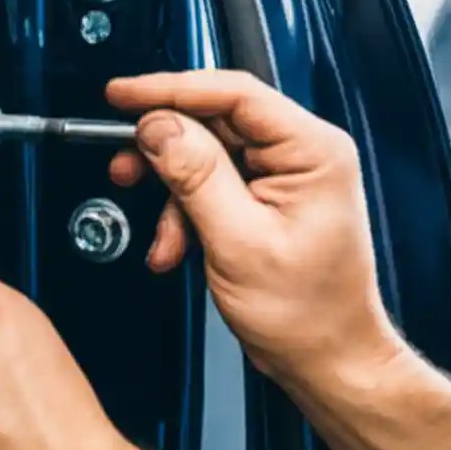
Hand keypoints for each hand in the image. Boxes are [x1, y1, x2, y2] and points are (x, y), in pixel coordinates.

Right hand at [106, 70, 405, 380]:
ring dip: (171, 196)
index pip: (233, 93)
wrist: (328, 360)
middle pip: (213, 122)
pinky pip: (208, 186)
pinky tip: (176, 248)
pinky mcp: (264, 199)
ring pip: (202, 156)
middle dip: (163, 152)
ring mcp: (282, 177)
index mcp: (311, 150)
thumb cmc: (307, 313)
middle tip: (124, 165)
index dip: (171, 89)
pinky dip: (182, 215)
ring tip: (162, 237)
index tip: (123, 95)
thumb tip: (158, 126)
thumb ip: (195, 176)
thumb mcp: (238, 241)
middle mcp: (301, 154)